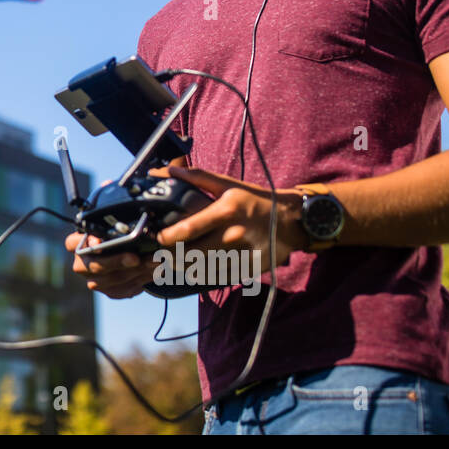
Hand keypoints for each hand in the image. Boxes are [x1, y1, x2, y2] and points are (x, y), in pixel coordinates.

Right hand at [64, 165, 178, 299]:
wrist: (123, 253)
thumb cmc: (114, 230)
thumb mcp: (110, 214)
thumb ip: (108, 200)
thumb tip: (107, 184)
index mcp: (76, 242)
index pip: (72, 243)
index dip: (87, 243)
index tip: (99, 242)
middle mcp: (81, 263)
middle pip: (94, 267)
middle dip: (116, 262)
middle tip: (136, 257)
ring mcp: (94, 280)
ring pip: (111, 280)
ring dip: (134, 272)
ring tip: (155, 262)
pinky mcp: (109, 291)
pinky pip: (123, 290)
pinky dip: (139, 282)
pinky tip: (153, 272)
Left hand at [153, 166, 306, 271]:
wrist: (291, 222)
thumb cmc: (256, 201)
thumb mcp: (229, 185)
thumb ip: (198, 177)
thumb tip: (169, 169)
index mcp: (225, 212)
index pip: (187, 230)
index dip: (166, 237)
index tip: (157, 237)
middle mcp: (232, 236)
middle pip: (189, 255)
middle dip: (169, 256)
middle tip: (160, 253)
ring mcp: (240, 256)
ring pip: (199, 271)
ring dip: (183, 267)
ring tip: (174, 260)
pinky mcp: (246, 270)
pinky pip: (215, 278)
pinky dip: (201, 275)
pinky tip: (195, 267)